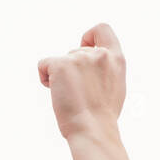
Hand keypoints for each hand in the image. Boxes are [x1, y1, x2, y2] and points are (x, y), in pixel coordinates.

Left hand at [37, 23, 126, 139]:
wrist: (93, 130)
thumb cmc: (102, 116)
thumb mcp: (114, 86)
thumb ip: (105, 69)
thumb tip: (89, 64)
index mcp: (116, 59)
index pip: (102, 29)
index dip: (89, 37)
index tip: (83, 49)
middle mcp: (99, 54)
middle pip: (74, 50)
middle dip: (71, 69)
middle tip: (77, 93)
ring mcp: (80, 57)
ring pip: (59, 61)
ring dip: (59, 76)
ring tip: (69, 96)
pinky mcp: (61, 64)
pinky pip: (43, 65)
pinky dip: (44, 78)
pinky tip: (54, 92)